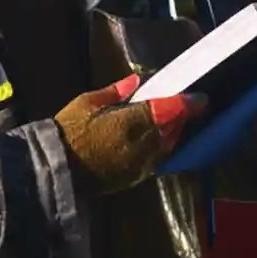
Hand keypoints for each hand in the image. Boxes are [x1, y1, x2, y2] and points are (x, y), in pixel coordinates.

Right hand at [54, 73, 205, 194]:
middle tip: (188, 106)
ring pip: (168, 146)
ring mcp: (140, 164)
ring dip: (174, 133)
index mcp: (131, 122)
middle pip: (173, 129)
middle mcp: (142, 145)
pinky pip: (157, 159)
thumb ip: (115, 92)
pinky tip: (158, 139)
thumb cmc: (68, 131)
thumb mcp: (86, 102)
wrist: (55, 170)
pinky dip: (162, 147)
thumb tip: (136, 80)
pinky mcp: (135, 177)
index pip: (170, 111)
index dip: (189, 104)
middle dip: (182, 118)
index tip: (201, 98)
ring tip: (175, 122)